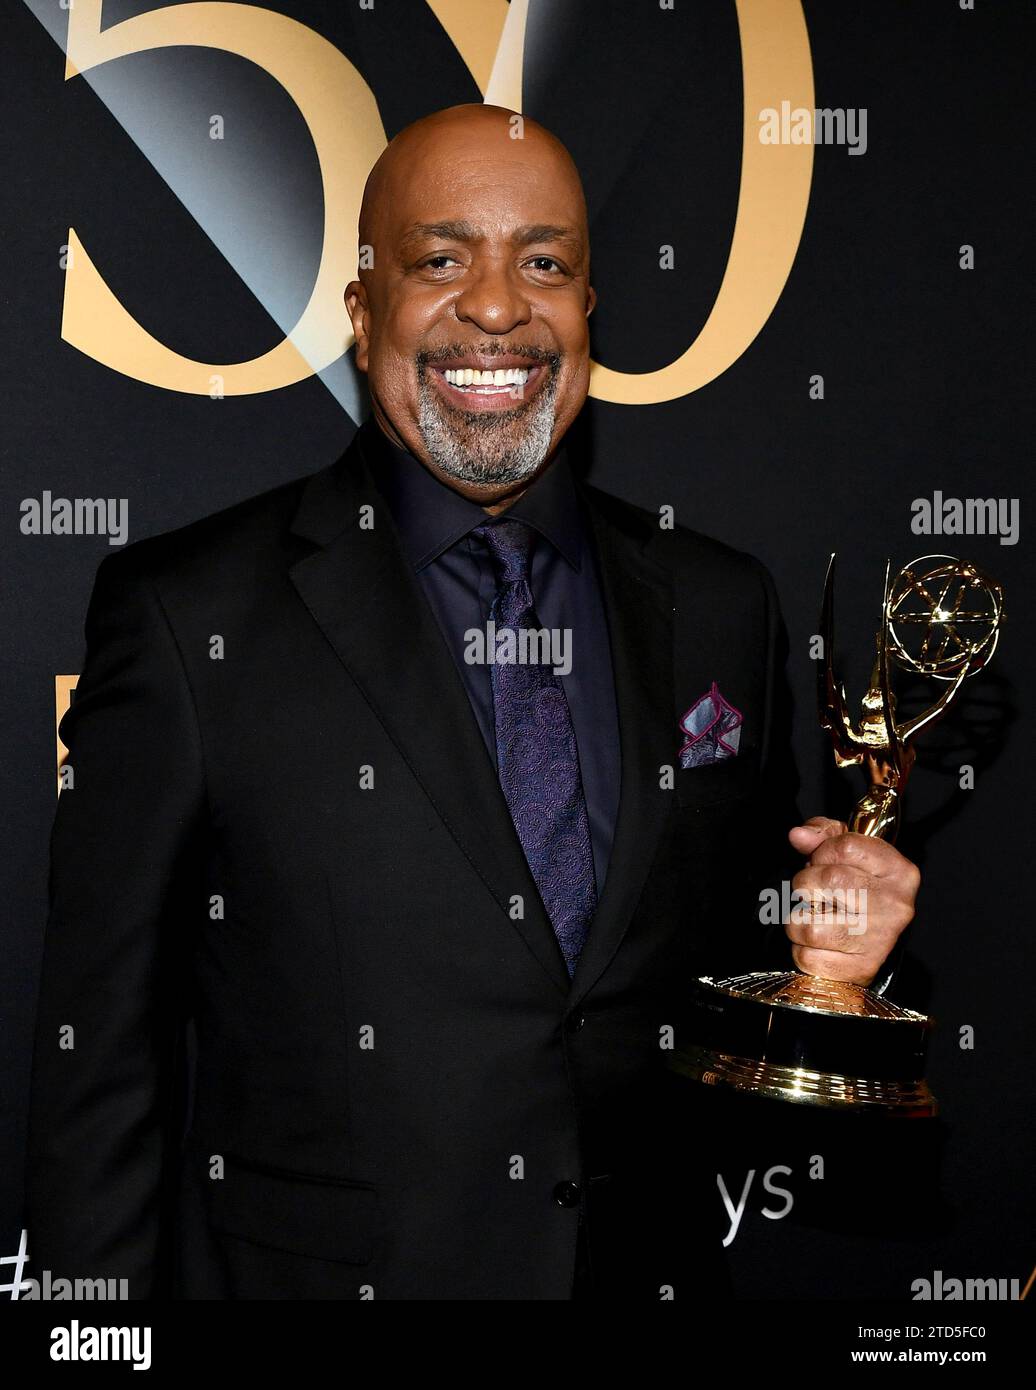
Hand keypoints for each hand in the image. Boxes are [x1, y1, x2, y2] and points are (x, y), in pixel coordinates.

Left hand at [784, 816, 920, 985]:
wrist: (873, 941)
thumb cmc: (858, 890)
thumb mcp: (848, 852)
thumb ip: (823, 835)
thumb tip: (798, 835)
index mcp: (899, 871)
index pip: (845, 847)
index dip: (821, 852)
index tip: (821, 862)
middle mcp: (895, 905)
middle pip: (828, 882)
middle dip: (805, 884)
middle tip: (812, 892)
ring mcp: (879, 940)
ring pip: (811, 925)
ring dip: (798, 921)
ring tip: (812, 918)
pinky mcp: (861, 969)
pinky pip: (808, 957)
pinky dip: (801, 951)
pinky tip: (816, 944)